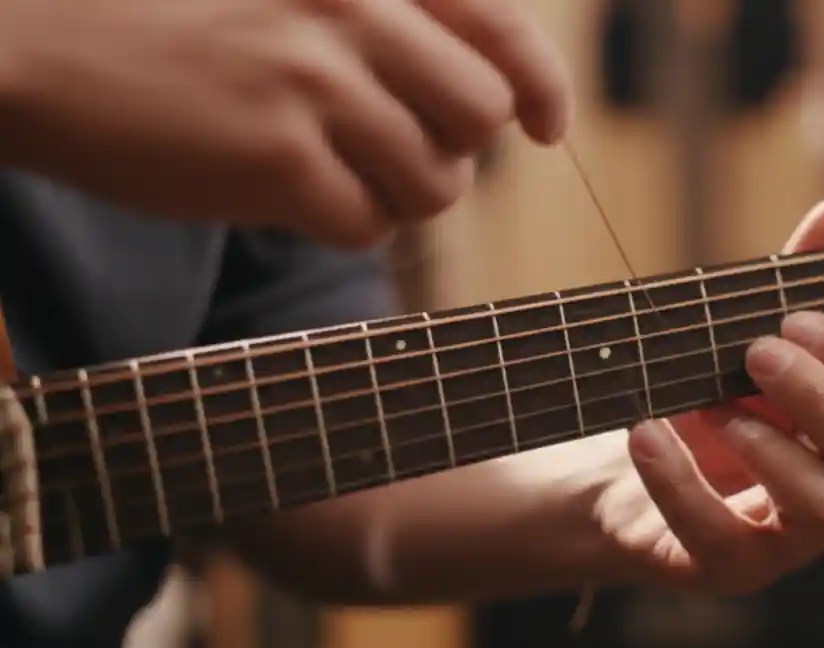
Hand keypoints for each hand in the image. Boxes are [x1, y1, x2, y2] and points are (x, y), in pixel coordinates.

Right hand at [0, 0, 568, 247]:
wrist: (39, 47)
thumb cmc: (176, 25)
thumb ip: (392, 27)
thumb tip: (500, 99)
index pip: (499, 26)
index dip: (540, 84)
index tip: (546, 127)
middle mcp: (349, 9)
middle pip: (479, 116)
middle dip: (452, 151)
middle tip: (396, 152)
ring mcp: (311, 82)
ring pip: (433, 182)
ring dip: (397, 194)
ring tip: (333, 170)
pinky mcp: (275, 157)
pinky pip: (367, 223)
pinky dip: (343, 223)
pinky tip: (293, 193)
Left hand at [594, 199, 823, 593]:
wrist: (626, 474)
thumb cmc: (708, 403)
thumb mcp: (746, 338)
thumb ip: (795, 282)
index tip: (796, 317)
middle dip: (822, 396)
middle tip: (757, 350)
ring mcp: (791, 540)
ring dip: (771, 448)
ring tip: (712, 404)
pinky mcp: (729, 567)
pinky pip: (720, 538)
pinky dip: (680, 481)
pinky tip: (646, 431)